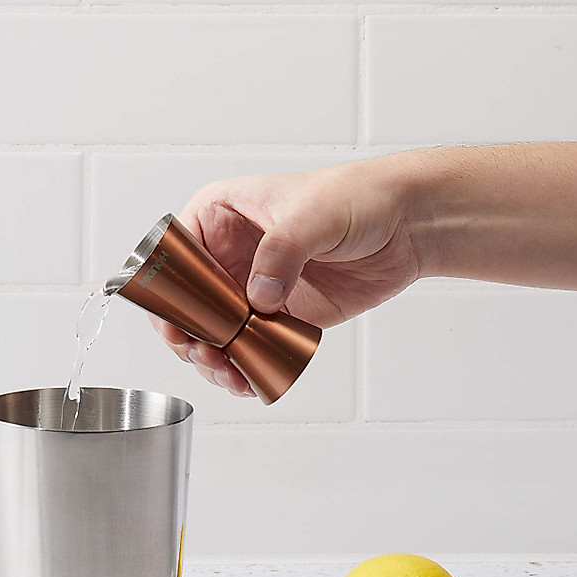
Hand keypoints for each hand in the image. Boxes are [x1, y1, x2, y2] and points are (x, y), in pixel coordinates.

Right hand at [153, 155, 428, 395]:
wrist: (408, 225)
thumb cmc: (357, 197)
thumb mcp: (311, 215)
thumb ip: (281, 253)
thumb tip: (258, 298)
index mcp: (220, 216)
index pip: (174, 256)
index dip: (168, 292)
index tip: (177, 322)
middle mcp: (229, 254)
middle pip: (188, 304)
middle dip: (189, 335)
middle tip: (204, 354)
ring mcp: (252, 288)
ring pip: (215, 332)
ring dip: (214, 359)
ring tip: (227, 373)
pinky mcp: (278, 316)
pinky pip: (249, 348)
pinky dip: (244, 368)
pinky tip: (246, 379)